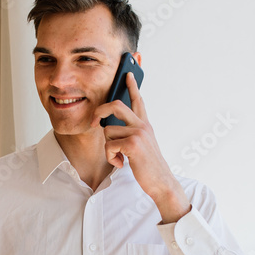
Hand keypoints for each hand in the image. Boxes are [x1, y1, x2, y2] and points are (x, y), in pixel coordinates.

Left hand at [91, 72, 191, 222]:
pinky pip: (109, 146)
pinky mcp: (133, 144)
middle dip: (99, 112)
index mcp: (144, 125)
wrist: (161, 182)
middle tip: (93, 122)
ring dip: (108, 149)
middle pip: (115, 105)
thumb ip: (131, 134)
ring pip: (107, 131)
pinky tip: (122, 164)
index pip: (138, 101)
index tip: (128, 73)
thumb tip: (109, 127)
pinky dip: (112, 158)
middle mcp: (142, 125)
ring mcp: (139, 133)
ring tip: (120, 158)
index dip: (132, 86)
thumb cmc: (148, 166)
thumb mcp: (142, 145)